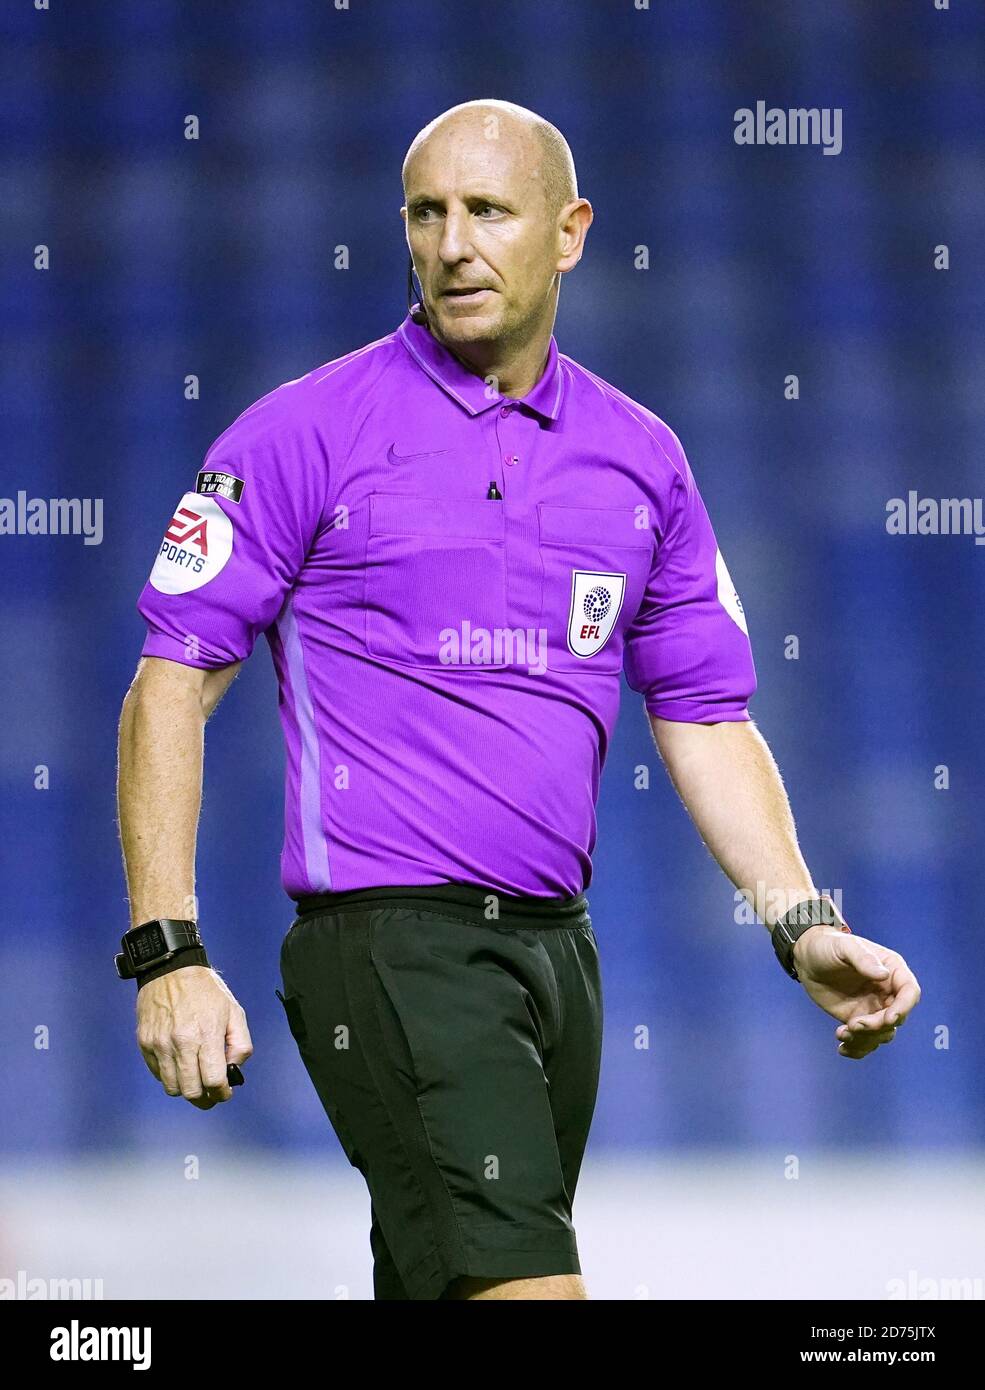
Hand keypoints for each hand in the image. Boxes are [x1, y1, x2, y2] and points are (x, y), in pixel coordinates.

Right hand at [136, 965, 252, 1106]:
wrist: (170, 970)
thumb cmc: (206, 991)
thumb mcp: (234, 1011)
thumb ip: (240, 1044)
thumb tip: (235, 1069)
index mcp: (206, 1033)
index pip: (213, 1080)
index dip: (222, 1093)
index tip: (225, 1092)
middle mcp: (181, 1042)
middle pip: (191, 1091)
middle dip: (205, 1099)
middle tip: (212, 1095)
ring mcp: (160, 1044)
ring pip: (172, 1088)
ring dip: (186, 1090)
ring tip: (196, 1080)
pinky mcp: (145, 1043)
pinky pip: (157, 1074)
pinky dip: (170, 1077)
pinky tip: (180, 1066)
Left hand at [792, 926, 920, 1059]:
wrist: (806, 959)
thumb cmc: (828, 945)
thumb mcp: (844, 946)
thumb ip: (863, 958)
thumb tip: (883, 975)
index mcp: (891, 970)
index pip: (909, 992)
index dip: (904, 1008)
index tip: (889, 1018)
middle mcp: (887, 992)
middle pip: (896, 1018)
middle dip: (878, 1026)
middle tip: (854, 1024)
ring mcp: (873, 1008)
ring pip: (882, 1033)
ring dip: (866, 1039)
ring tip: (842, 1033)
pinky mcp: (857, 1019)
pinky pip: (866, 1040)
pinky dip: (858, 1049)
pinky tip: (843, 1049)